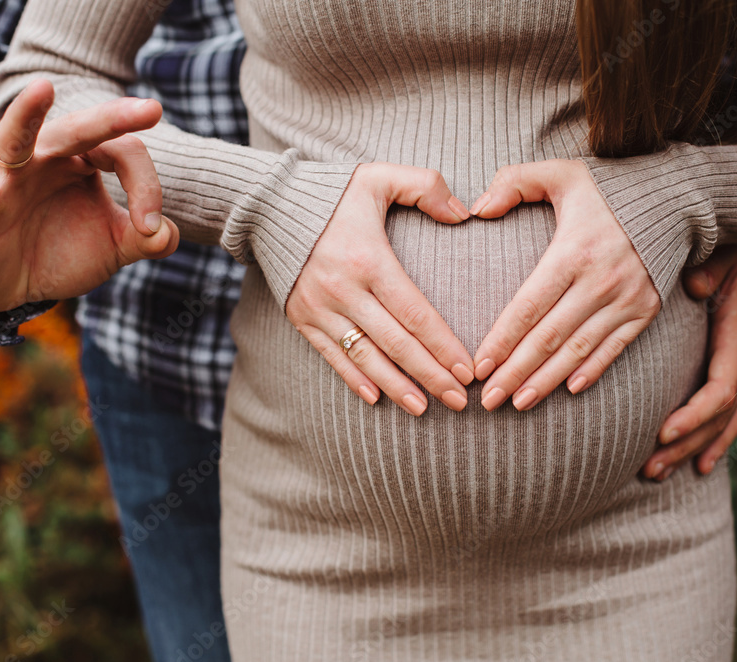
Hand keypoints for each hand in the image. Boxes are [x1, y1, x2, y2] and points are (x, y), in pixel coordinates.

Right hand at [0, 79, 178, 312]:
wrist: (16, 286)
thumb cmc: (65, 252)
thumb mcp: (116, 246)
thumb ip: (149, 239)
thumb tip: (166, 233)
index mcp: (83, 160)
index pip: (123, 153)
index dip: (147, 187)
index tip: (151, 226)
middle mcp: (45, 159)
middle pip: (78, 130)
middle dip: (112, 118)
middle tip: (153, 108)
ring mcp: (8, 181)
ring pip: (15, 141)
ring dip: (26, 116)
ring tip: (42, 89)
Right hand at [286, 162, 475, 415]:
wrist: (269, 204)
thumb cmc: (334, 191)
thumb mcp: (380, 177)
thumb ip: (426, 186)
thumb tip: (463, 213)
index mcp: (369, 260)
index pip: (415, 313)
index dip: (443, 345)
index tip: (467, 369)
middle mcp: (343, 290)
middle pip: (396, 344)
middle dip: (431, 375)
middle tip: (458, 401)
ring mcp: (319, 308)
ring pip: (365, 357)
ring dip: (396, 386)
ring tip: (424, 409)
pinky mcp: (301, 318)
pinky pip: (331, 356)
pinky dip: (354, 378)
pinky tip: (377, 398)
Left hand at [468, 159, 660, 410]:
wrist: (677, 197)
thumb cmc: (608, 187)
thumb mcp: (560, 172)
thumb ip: (513, 183)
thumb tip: (474, 210)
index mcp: (573, 252)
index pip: (528, 307)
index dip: (501, 341)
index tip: (479, 367)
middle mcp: (600, 281)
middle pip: (548, 337)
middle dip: (515, 373)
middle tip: (489, 401)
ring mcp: (626, 299)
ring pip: (578, 350)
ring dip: (547, 381)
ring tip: (519, 403)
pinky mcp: (646, 310)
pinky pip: (614, 348)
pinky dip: (592, 371)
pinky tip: (568, 390)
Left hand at [643, 245, 736, 480]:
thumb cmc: (732, 254)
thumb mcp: (722, 255)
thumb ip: (709, 270)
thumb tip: (696, 286)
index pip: (721, 388)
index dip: (693, 414)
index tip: (661, 430)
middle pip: (717, 417)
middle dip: (683, 444)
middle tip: (648, 466)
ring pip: (720, 424)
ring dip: (690, 451)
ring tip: (656, 473)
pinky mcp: (735, 376)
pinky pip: (728, 419)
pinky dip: (713, 445)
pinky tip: (698, 469)